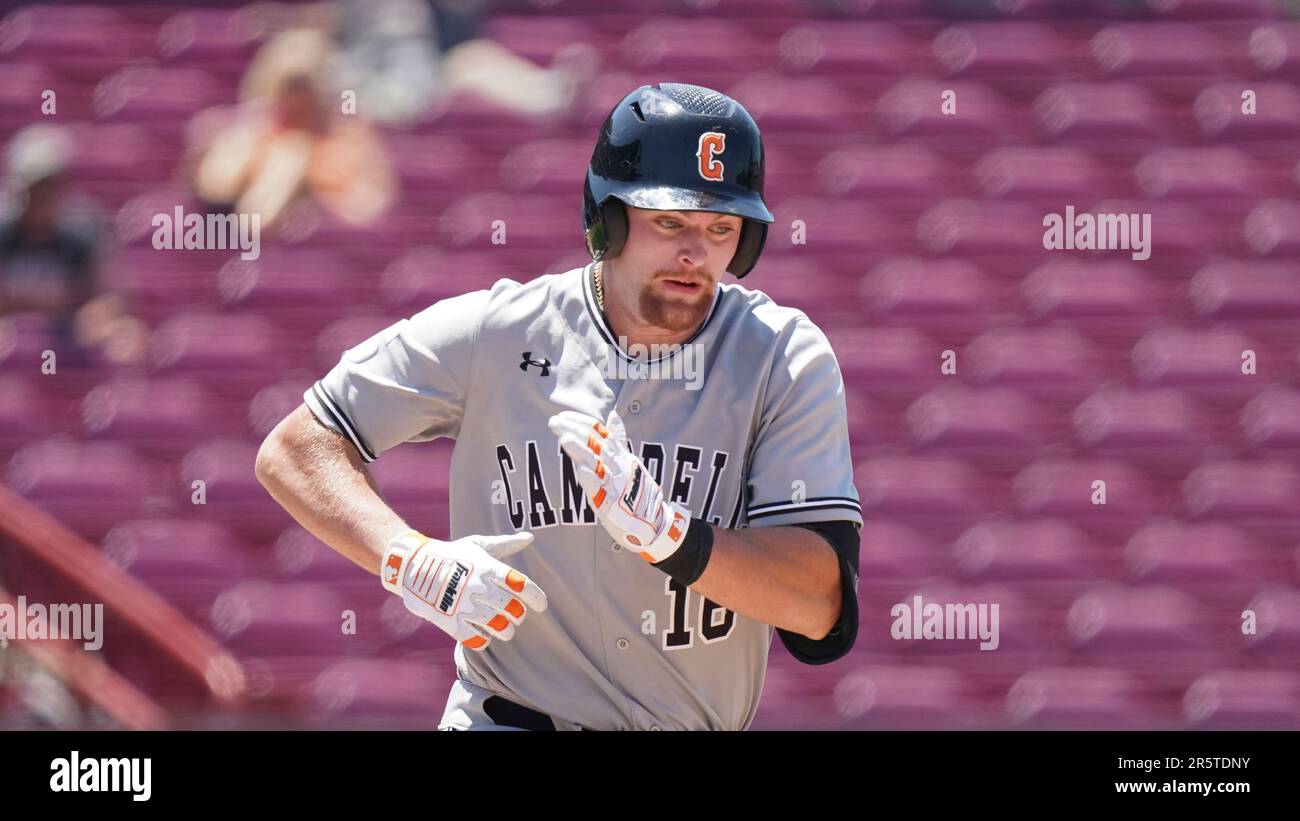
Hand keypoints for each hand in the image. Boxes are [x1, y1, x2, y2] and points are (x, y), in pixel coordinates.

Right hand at [381, 529, 546, 650]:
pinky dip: (484, 640)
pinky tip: (482, 633)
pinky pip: (478, 641)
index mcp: (488, 568)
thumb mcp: (477, 545)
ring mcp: (464, 606)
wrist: (412, 566)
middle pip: (513, 610)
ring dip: (505, 630)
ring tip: (502, 627)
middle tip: (515, 615)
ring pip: (499, 628)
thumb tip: (530, 537)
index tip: (541, 605)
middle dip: (518, 615)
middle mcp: (479, 587)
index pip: (522, 585)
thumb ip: (505, 544)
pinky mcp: (451, 622)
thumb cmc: (450, 554)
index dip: (536, 597)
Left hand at [549, 408, 689, 562]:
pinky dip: (591, 480)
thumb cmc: (635, 489)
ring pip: (596, 463)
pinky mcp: (611, 503)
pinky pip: (600, 490)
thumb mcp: (627, 460)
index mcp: (620, 455)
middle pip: (595, 444)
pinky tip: (580, 471)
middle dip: (574, 431)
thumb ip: (618, 438)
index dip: (581, 422)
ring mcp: (615, 483)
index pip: (599, 432)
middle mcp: (618, 465)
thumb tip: (613, 415)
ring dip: (581, 450)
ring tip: (565, 438)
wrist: (652, 521)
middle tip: (554, 422)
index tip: (563, 415)